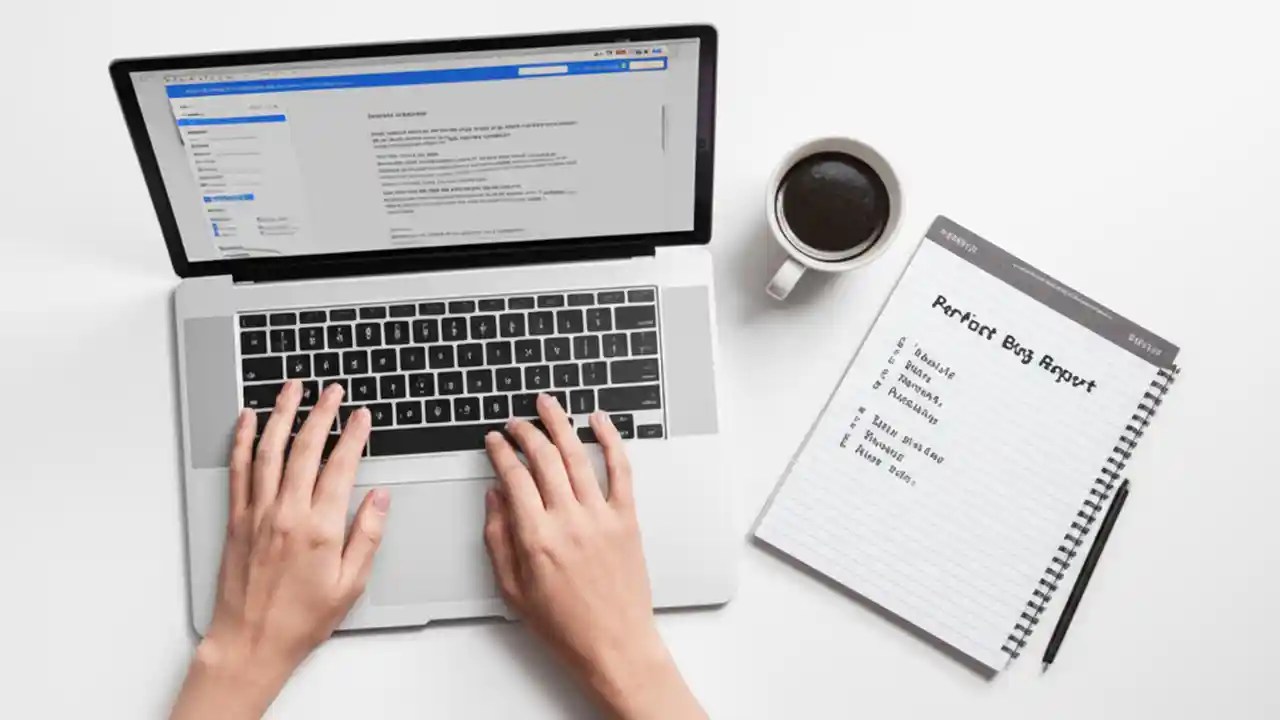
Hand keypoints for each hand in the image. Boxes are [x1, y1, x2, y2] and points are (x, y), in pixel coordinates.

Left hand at [171, 380, 388, 719]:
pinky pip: (239, 470)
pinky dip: (243, 441)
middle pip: (304, 448)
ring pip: (269, 450)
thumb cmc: (300, 620)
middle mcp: (286, 513)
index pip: (340, 466)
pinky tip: (248, 420)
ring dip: (281, 414)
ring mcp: (257, 513)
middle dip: (321, 413)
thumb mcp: (351, 584)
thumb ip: (367, 536)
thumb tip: (379, 498)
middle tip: (332, 391)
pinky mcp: (236, 520)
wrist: (250, 642)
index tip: (362, 416)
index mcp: (319, 528)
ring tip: (292, 389)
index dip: (353, 436)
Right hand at [483, 395, 705, 719]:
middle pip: (543, 458)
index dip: (501, 452)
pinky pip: (620, 469)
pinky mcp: (627, 519)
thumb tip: (495, 497)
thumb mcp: (513, 590)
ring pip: (577, 455)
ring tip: (548, 404)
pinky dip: (610, 440)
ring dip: (560, 423)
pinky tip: (599, 421)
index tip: (494, 440)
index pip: (513, 478)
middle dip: (525, 432)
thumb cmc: (565, 626)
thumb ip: (498, 539)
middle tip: (516, 422)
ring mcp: (601, 517)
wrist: (615, 645)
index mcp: (536, 539)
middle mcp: (569, 521)